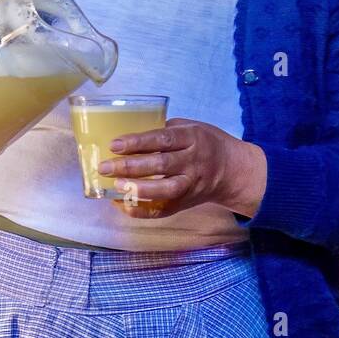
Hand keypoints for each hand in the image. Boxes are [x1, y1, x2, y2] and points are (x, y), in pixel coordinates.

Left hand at [100, 118, 266, 219]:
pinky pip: (165, 210)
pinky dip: (143, 211)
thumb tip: (131, 135)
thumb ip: (166, 130)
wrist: (233, 170)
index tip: (114, 145)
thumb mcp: (192, 126)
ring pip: (165, 189)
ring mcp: (191, 184)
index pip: (162, 140)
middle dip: (130, 166)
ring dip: (139, 189)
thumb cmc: (207, 143)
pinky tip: (124, 205)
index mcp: (192, 138)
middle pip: (160, 165)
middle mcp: (192, 162)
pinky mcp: (187, 202)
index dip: (137, 142)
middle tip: (105, 167)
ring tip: (116, 187)